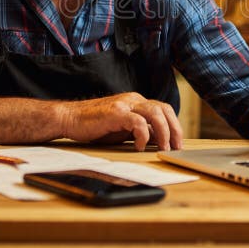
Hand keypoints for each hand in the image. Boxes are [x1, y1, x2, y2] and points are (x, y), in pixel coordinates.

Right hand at [60, 92, 182, 150]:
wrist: (70, 118)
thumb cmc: (95, 125)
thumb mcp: (123, 128)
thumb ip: (140, 130)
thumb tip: (159, 140)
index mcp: (137, 102)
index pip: (163, 109)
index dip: (174, 125)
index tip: (178, 143)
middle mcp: (133, 99)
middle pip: (164, 109)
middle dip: (174, 129)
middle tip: (176, 147)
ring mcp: (124, 104)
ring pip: (155, 113)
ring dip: (163, 132)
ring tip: (164, 148)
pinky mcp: (115, 113)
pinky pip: (137, 121)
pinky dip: (143, 134)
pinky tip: (140, 146)